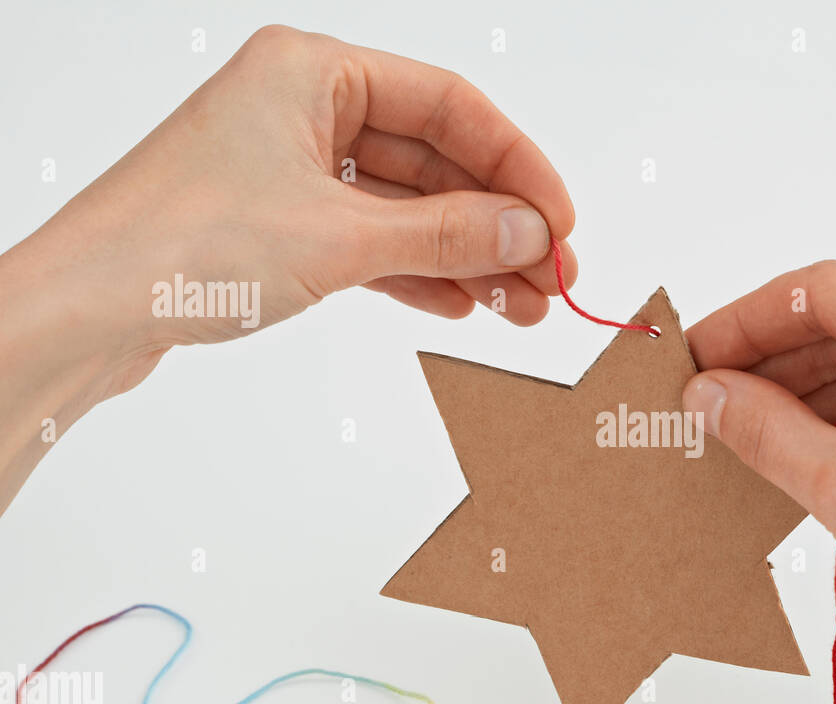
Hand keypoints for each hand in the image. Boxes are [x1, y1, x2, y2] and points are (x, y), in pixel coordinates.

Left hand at [0, 25, 574, 512]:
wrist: (85, 314)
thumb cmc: (183, 247)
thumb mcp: (340, 238)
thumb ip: (447, 233)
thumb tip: (532, 234)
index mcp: (313, 70)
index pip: (449, 106)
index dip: (517, 166)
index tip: (562, 225)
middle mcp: (302, 107)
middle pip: (433, 159)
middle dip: (496, 226)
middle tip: (553, 283)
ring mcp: (288, 167)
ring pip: (405, 207)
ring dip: (465, 258)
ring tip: (520, 310)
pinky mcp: (276, 223)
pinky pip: (370, 239)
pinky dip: (416, 273)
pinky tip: (461, 306)